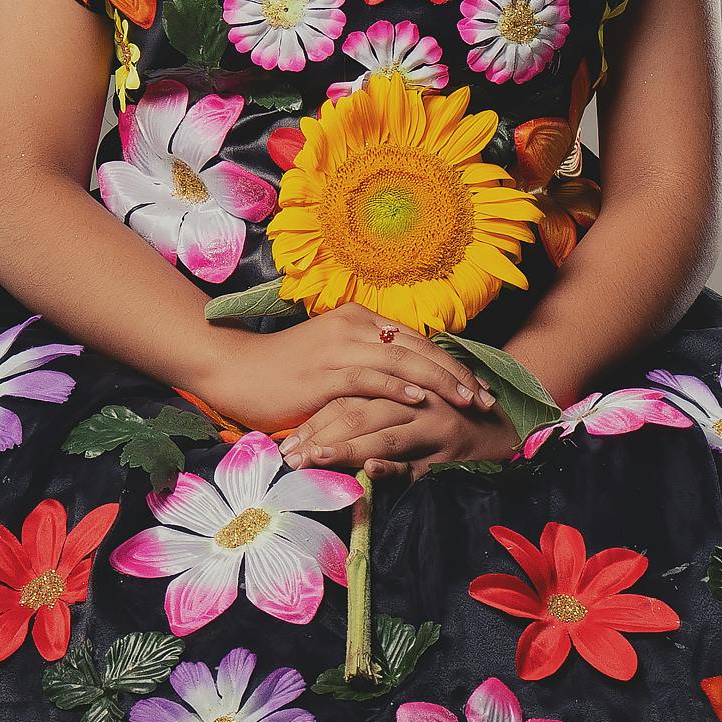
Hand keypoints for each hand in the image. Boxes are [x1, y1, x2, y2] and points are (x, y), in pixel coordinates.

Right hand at [197, 304, 496, 442]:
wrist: (234, 369)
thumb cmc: (281, 370)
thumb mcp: (330, 357)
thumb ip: (364, 362)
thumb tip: (401, 380)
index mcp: (358, 319)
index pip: (417, 340)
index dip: (451, 363)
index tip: (478, 386)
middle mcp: (354, 326)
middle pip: (420, 349)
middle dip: (458, 375)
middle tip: (486, 399)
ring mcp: (340, 348)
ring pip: (404, 363)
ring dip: (441, 384)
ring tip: (469, 403)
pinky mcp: (326, 372)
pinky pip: (372, 379)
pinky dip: (400, 390)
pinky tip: (423, 403)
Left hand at [279, 391, 524, 478]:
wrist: (501, 432)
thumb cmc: (443, 417)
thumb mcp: (406, 401)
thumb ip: (371, 403)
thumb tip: (317, 425)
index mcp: (401, 379)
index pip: (349, 394)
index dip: (315, 417)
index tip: (287, 441)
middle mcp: (416, 398)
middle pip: (359, 411)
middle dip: (319, 436)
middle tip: (289, 458)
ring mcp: (434, 425)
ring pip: (383, 435)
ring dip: (344, 449)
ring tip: (312, 463)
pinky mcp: (447, 454)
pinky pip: (416, 464)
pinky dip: (393, 467)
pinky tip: (369, 472)